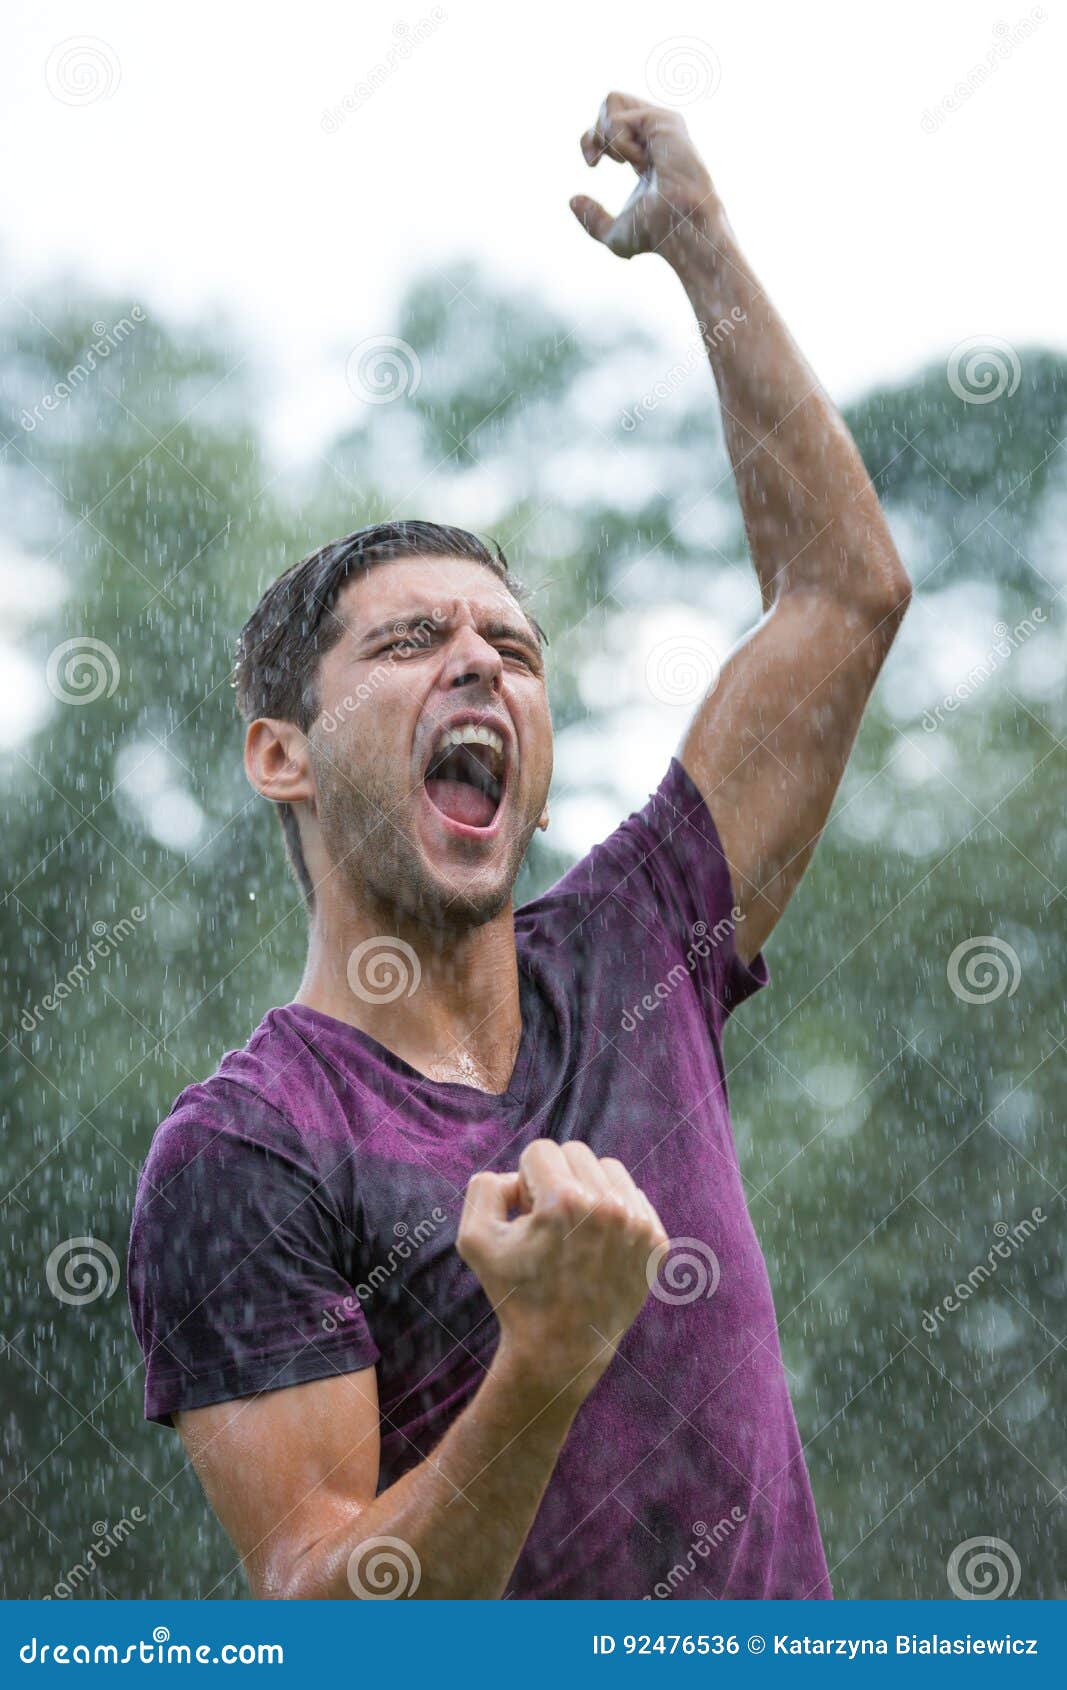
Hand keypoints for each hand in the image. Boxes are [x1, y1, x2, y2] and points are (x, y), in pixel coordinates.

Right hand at [457, 1139, 668, 1406]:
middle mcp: (608, 1207)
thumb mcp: (474, 1239)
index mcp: (565, 1202)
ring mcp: (639, 1225)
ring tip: (574, 1231)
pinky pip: (633, 1196)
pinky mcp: (657, 1241)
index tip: (526, 1217)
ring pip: (608, 1169)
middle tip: (548, 1224)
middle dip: (556, 1179)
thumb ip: (485, 1187)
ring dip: (587, 1188)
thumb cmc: (515, 1293)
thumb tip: (517, 1175)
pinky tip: (597, 1244)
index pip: (541, 1151)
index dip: (525, 1182)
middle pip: (575, 1153)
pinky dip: (613, 1211)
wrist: (561, 1350)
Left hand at [570, 91, 721, 261]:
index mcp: (644, 152)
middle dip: (595, 131)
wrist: (679, 229)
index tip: (592, 165)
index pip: (608, 125)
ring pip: (612, 100)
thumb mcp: (614, 234)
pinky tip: (641, 162)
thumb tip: (572, 201)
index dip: (589, 140)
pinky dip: (619, 144)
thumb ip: (592, 219)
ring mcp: (661, 124)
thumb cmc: (654, 234)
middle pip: (609, 102)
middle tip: (598, 160)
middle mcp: (654, 133)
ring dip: (607, 135)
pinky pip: (620, 119)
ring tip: (625, 162)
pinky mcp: (664, 120)